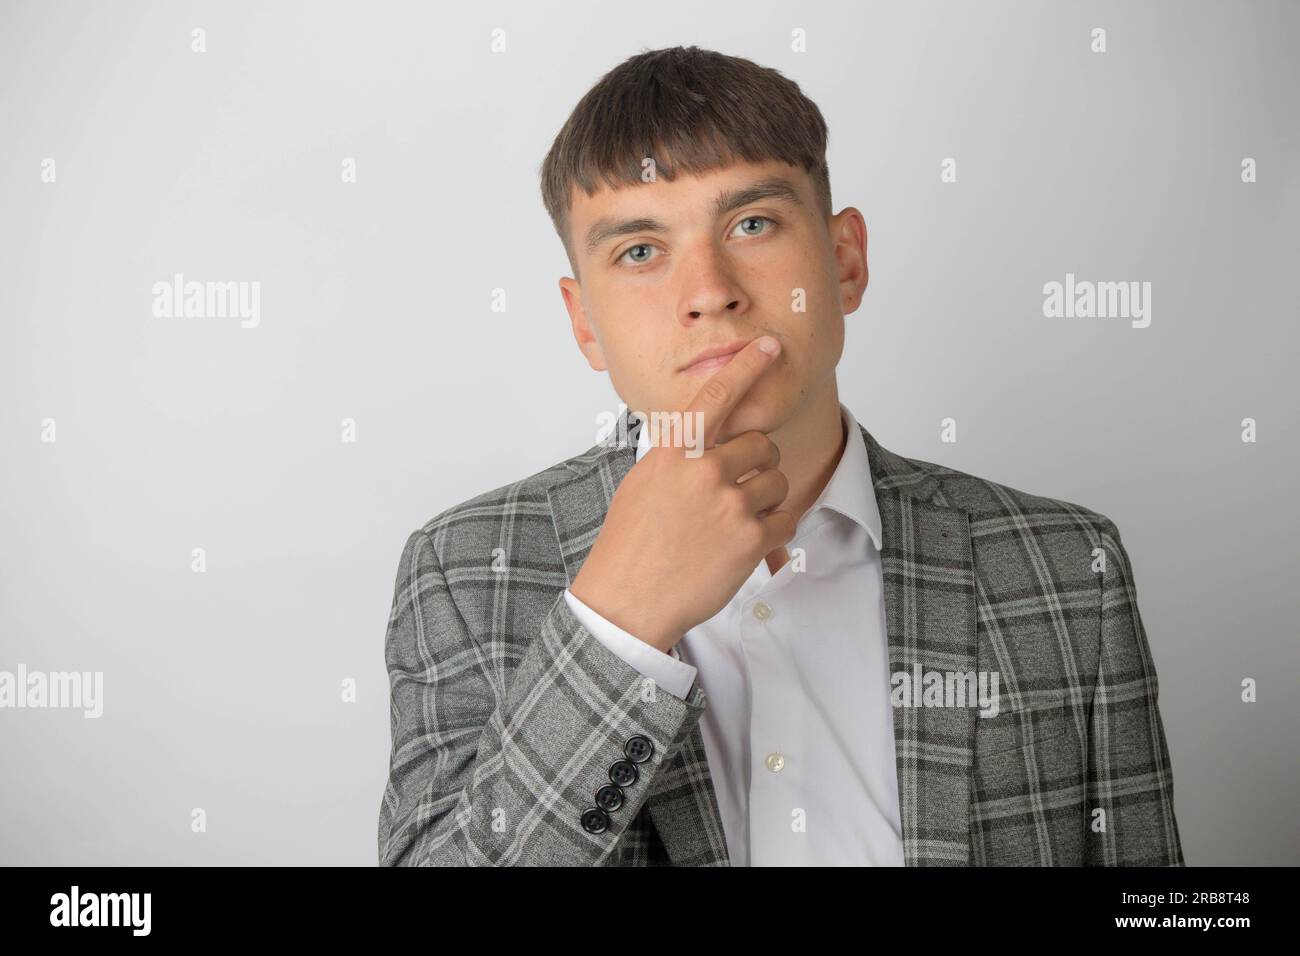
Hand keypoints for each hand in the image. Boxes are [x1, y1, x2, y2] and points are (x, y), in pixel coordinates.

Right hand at [570, 336, 795, 652]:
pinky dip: (774, 530)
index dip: (746, 367)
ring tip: (734, 521)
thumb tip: (710, 441)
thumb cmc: (631, 541)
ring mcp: (729, 504)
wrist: (629, 598)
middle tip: (735, 490)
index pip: (716, 395)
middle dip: (756, 465)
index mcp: (674, 452)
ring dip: (765, 498)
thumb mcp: (645, 482)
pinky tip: (744, 544)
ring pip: (778, 480)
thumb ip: (679, 456)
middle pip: (761, 444)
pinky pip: (785, 518)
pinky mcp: (751, 539)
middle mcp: (703, 470)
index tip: (769, 347)